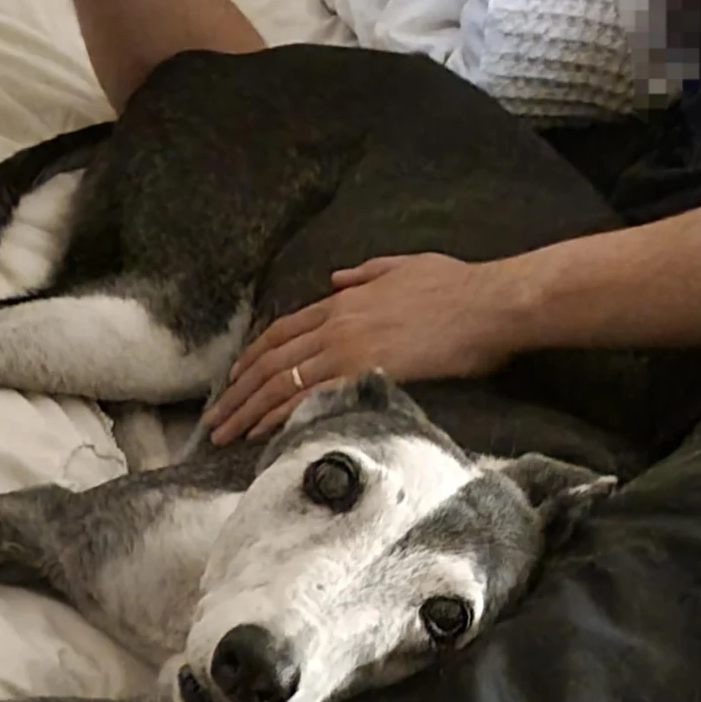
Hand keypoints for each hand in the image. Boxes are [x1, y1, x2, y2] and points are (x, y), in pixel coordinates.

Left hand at [202, 252, 518, 443]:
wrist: (488, 304)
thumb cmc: (455, 286)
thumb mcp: (404, 266)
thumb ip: (364, 274)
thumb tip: (337, 279)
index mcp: (342, 302)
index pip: (280, 333)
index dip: (251, 358)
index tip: (232, 380)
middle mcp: (334, 325)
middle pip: (268, 362)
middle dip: (234, 393)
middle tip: (211, 420)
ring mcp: (345, 350)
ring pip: (278, 384)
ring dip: (244, 411)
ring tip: (221, 435)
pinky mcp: (362, 374)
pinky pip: (307, 400)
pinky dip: (276, 418)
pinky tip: (258, 435)